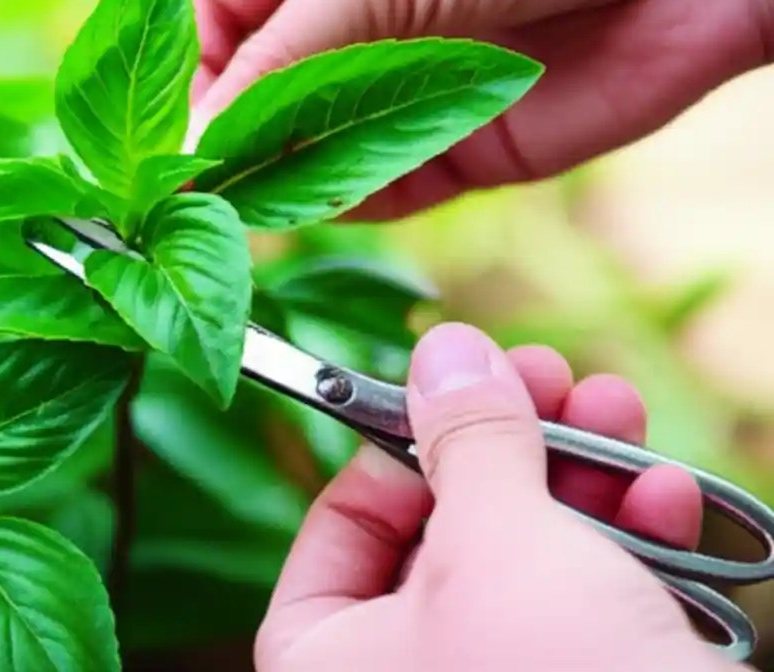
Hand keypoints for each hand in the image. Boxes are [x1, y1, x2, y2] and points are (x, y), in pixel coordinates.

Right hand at [189, 0, 773, 218]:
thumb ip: (280, 57)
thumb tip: (197, 140)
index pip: (205, 23)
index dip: (177, 83)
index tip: (159, 146)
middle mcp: (338, 27)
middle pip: (243, 100)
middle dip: (217, 148)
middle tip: (183, 204)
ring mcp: (387, 94)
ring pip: (297, 155)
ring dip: (269, 187)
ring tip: (234, 220)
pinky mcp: (442, 153)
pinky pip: (368, 192)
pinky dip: (336, 208)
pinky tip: (305, 218)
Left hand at [257, 322, 746, 671]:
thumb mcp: (497, 545)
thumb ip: (465, 441)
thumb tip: (444, 352)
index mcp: (329, 659)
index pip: (339, 525)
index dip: (396, 443)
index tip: (455, 384)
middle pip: (445, 530)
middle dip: (510, 444)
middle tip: (551, 376)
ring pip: (528, 559)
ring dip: (581, 478)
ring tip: (618, 413)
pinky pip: (590, 607)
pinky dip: (628, 545)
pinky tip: (664, 496)